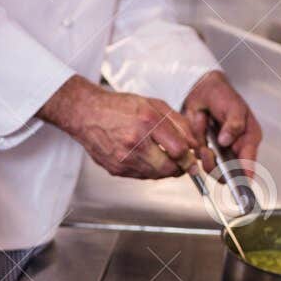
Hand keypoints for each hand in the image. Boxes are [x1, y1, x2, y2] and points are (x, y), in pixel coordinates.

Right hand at [41, 77, 196, 178]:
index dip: (190, 156)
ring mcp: (124, 158)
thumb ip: (178, 123)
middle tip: (183, 161)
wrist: (87, 114)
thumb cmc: (119, 107)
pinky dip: (150, 170)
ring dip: (166, 169)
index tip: (192, 155)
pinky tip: (148, 158)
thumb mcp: (153, 105)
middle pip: (169, 168)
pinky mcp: (117, 169)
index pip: (179, 150)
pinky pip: (142, 176)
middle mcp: (134, 142)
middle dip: (181, 167)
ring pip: (157, 175)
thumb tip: (193, 144)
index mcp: (146, 122)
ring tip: (165, 157)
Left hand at [183, 72, 261, 174]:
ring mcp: (221, 152)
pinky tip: (200, 141)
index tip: (244, 180)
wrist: (201, 91)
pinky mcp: (207, 152)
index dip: (247, 171)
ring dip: (209, 161)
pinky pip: (202, 162)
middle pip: (234, 172)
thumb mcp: (233, 106)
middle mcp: (237, 148)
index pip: (250, 159)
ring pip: (216, 170)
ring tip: (204, 145)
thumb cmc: (223, 96)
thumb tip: (227, 141)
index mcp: (249, 138)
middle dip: (222, 168)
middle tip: (211, 153)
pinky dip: (199, 154)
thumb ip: (234, 123)